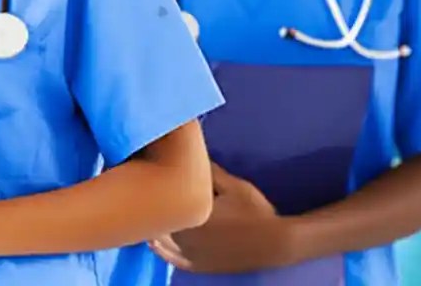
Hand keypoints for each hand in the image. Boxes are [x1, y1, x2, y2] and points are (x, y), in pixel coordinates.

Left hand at [149, 165, 295, 273]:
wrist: (275, 242)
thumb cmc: (254, 211)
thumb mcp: (233, 185)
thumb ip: (209, 172)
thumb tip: (191, 154)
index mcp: (191, 213)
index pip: (162, 199)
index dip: (153, 188)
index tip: (146, 176)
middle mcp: (186, 237)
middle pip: (158, 220)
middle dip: (152, 207)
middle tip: (144, 192)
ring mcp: (191, 254)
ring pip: (161, 241)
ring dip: (152, 228)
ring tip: (145, 214)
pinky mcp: (198, 265)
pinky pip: (172, 259)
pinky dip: (161, 251)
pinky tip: (153, 243)